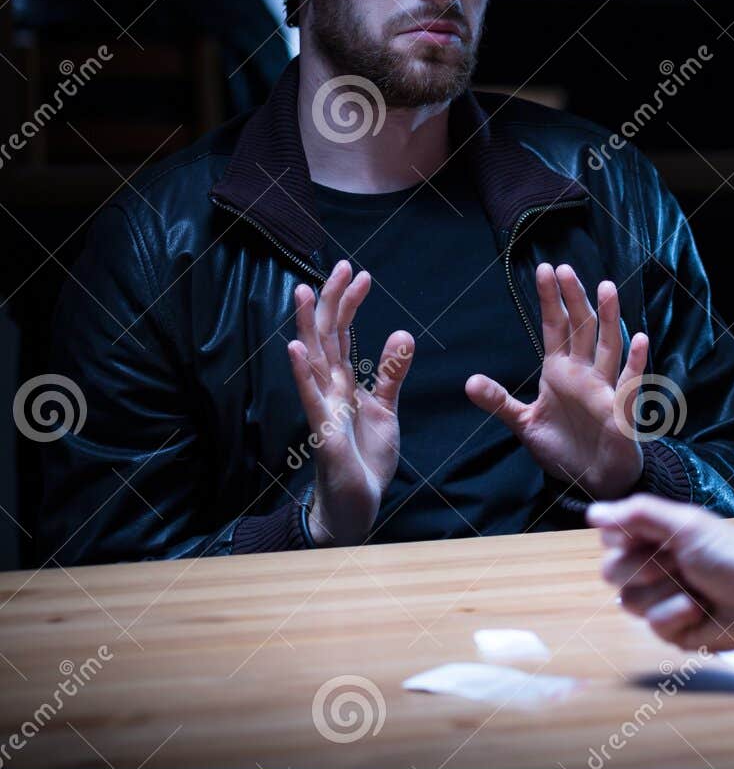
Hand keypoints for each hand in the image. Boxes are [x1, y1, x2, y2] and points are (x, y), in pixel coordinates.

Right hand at [285, 260, 414, 545]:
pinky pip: (312, 399)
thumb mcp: (387, 409)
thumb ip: (390, 372)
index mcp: (344, 383)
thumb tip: (402, 332)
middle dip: (333, 301)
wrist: (357, 503)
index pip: (344, 334)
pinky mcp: (324, 432)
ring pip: (313, 361)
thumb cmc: (365, 456)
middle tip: (342, 265)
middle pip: (327, 337)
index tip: (362, 274)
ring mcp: (323, 409)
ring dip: (308, 327)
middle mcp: (329, 390)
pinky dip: (303, 373)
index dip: (351, 303)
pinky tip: (296, 349)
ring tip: (304, 292)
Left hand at [466, 263, 649, 499]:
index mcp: (560, 371)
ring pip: (608, 345)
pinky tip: (640, 340)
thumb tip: (469, 381)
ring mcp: (604, 388)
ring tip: (606, 288)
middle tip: (566, 269)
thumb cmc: (564, 447)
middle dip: (574, 299)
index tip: (545, 269)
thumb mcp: (524, 423)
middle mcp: (584, 373)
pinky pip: (629, 383)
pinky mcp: (620, 410)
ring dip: (608, 318)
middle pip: (581, 328)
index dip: (550, 299)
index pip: (555, 327)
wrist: (591, 481)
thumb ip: (500, 401)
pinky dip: (636, 363)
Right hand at [587, 495, 733, 653]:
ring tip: (696, 587)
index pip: (610, 538)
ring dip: (666, 593)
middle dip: (646, 568)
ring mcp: (662, 601)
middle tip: (678, 563)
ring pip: (629, 603)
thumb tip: (592, 511)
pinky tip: (701, 611)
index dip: (624, 541)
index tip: (651, 538)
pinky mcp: (672, 631)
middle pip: (611, 572)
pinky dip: (678, 616)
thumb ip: (638, 514)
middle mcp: (655, 567)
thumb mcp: (687, 524)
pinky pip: (652, 627)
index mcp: (657, 537)